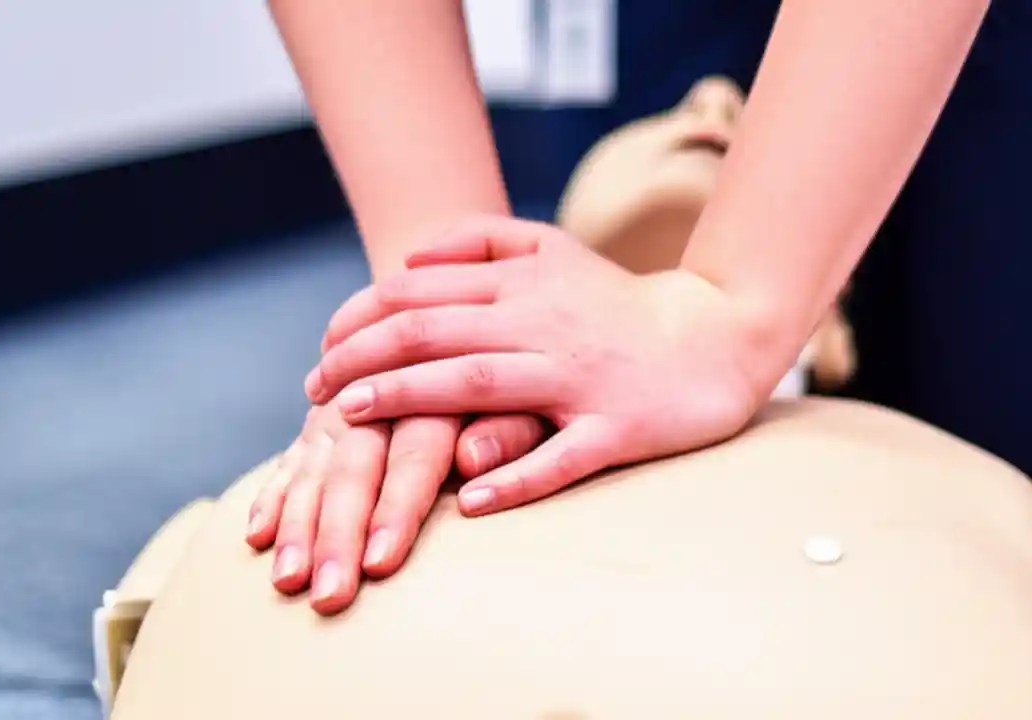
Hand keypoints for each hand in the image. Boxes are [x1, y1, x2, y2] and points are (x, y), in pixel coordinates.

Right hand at [245, 404, 544, 613]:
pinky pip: (295, 452)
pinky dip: (275, 490)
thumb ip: (509, 432)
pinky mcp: (326, 413)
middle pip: (355, 464)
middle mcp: (387, 392)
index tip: (381, 564)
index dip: (397, 508)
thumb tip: (473, 462)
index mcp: (445, 389)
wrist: (469, 322)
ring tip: (286, 581)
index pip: (416, 455)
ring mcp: (349, 402)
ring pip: (315, 461)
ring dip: (298, 523)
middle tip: (329, 595)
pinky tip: (257, 532)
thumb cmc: (519, 380)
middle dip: (337, 533)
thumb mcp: (532, 400)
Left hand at [305, 215, 775, 516]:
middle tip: (317, 390)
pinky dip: (513, 477)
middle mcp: (545, 324)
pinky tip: (467, 497)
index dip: (360, 317)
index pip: (421, 290)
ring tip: (352, 419)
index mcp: (526, 282)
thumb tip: (408, 257)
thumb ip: (481, 239)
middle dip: (362, 358)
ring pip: (479, 384)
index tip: (325, 349)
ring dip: (408, 400)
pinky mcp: (616, 428)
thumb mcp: (554, 248)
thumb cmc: (618, 302)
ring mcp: (580, 378)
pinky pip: (559, 456)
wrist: (714, 338)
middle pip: (435, 333)